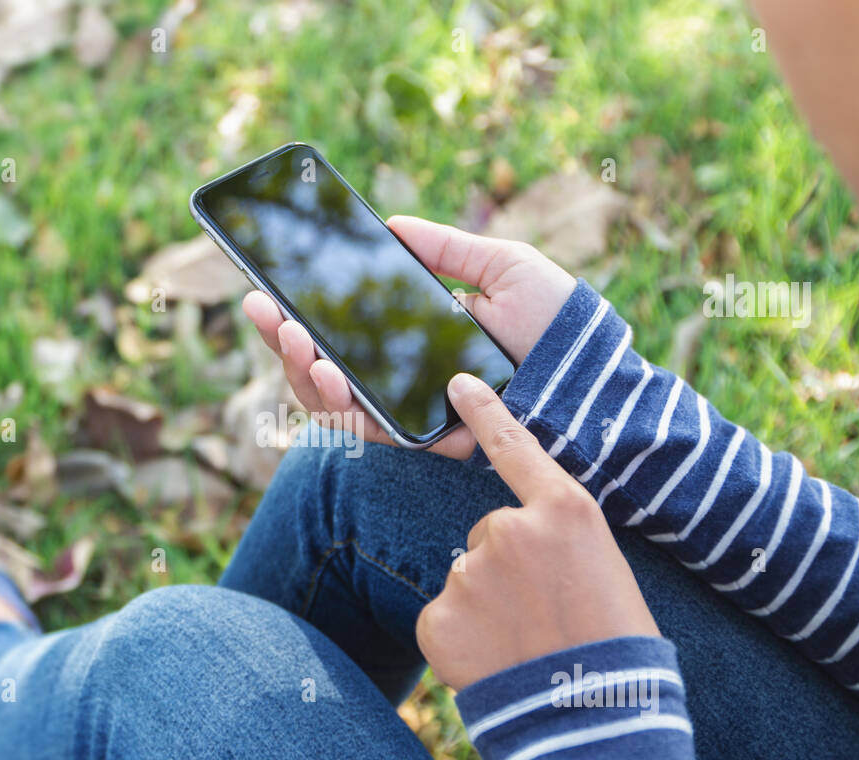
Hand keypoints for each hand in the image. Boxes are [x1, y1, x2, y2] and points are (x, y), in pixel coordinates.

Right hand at [241, 215, 576, 458]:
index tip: (262, 286)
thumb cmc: (557, 324)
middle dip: (280, 340)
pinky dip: (342, 405)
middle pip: (321, 367)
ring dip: (301, 371)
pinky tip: (326, 375)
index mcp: (412, 335)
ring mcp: (412, 410)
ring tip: (290, 338)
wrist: (597, 377)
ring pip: (333, 401)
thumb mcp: (501, 267)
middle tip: (261, 308)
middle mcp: (403, 377)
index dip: (295, 313)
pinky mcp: (428, 437)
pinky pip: (372, 429)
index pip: (339, 329)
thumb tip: (392, 224)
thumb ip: (446, 248)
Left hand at [415, 373, 658, 690]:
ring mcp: (468, 572)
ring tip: (525, 647)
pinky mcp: (437, 617)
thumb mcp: (603, 572)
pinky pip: (441, 619)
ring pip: (465, 579)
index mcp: (565, 511)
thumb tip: (505, 543)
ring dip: (485, 608)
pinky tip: (494, 664)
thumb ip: (553, 542)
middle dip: (505, 571)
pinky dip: (462, 641)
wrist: (599, 727)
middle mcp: (510, 528)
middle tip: (544, 618)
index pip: (516, 448)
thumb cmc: (617, 652)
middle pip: (487, 535)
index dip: (485, 413)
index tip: (458, 383)